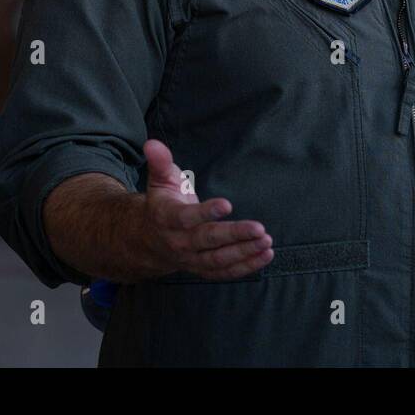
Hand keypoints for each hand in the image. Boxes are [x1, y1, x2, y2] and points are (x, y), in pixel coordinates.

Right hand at [139, 138, 273, 279]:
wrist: (147, 241)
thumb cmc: (161, 204)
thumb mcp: (159, 180)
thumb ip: (160, 162)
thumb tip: (152, 143)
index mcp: (167, 218)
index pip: (187, 217)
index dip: (206, 212)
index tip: (228, 204)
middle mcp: (178, 242)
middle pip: (207, 241)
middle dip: (234, 235)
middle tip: (259, 228)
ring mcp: (190, 259)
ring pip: (218, 260)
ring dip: (244, 252)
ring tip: (266, 242)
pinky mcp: (202, 268)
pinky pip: (224, 272)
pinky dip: (245, 266)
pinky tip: (265, 255)